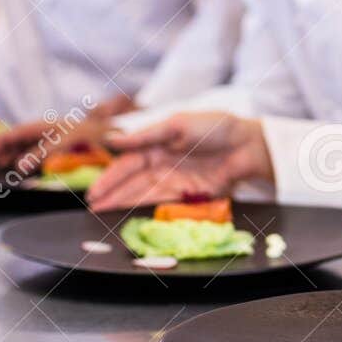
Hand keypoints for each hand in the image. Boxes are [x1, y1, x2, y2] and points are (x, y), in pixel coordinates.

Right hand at [0, 113, 110, 174]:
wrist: (106, 132)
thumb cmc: (85, 133)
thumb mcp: (63, 142)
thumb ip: (41, 153)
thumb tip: (19, 166)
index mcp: (36, 127)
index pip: (6, 137)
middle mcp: (36, 133)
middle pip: (9, 145)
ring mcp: (42, 142)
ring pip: (17, 152)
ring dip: (7, 162)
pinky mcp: (49, 151)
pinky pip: (30, 158)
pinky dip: (21, 166)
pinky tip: (19, 175)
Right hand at [88, 112, 271, 210]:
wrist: (248, 145)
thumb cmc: (215, 127)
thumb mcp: (179, 124)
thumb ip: (147, 134)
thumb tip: (114, 140)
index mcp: (156, 144)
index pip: (128, 164)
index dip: (111, 178)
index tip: (94, 192)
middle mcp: (162, 164)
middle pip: (132, 182)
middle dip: (112, 196)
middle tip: (92, 209)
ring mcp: (175, 180)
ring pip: (144, 195)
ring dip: (124, 205)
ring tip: (103, 217)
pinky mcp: (189, 195)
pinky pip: (163, 204)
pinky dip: (147, 210)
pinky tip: (131, 218)